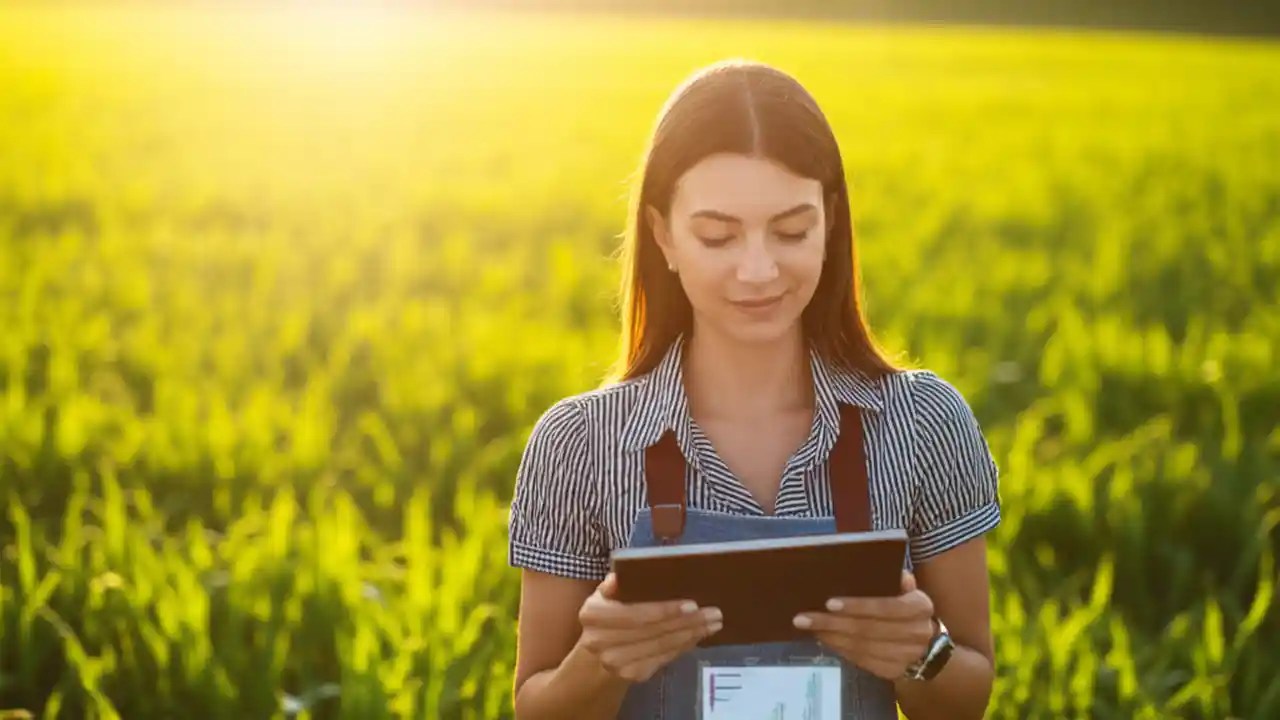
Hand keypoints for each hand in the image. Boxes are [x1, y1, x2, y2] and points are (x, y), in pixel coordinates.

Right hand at [576, 572, 722, 682]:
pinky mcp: (631, 675)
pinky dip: (684, 646)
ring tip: (713, 623)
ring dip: (691, 635)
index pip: (635, 614)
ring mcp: (615, 662)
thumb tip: (620, 576)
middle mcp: (599, 642)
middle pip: (652, 631)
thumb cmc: (610, 610)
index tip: (692, 604)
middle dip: (687, 622)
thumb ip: (615, 583)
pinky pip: (664, 658)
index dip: (664, 610)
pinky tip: (698, 635)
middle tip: (714, 613)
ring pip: (662, 647)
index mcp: (592, 614)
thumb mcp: (607, 592)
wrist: (600, 647)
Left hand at [791, 570, 935, 680]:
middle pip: (869, 629)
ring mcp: (906, 657)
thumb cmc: (906, 605)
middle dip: (833, 623)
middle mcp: (917, 634)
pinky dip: (839, 648)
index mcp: (920, 607)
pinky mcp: (893, 672)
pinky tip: (823, 638)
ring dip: (831, 637)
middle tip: (803, 618)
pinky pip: (861, 661)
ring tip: (808, 627)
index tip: (829, 603)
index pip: (887, 606)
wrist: (926, 643)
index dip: (858, 606)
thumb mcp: (905, 588)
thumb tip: (881, 567)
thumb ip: (893, 578)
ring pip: (862, 647)